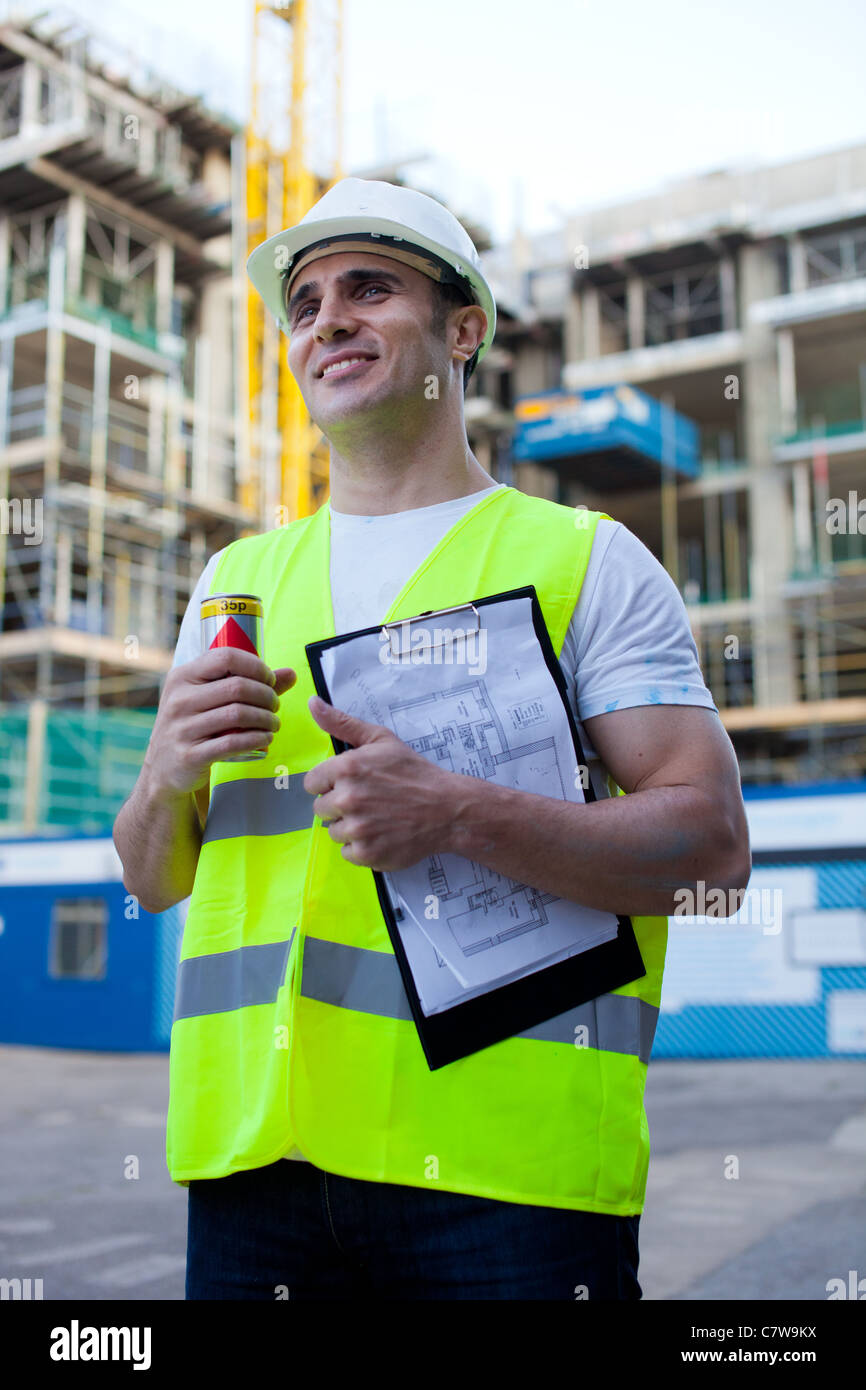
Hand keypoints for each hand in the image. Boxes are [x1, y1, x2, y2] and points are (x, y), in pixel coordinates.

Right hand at [144, 648, 296, 796]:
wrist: (164, 769)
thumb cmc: (194, 727)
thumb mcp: (211, 700)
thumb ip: (250, 685)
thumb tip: (290, 673)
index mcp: (182, 677)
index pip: (225, 657)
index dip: (256, 666)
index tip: (269, 681)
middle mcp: (179, 699)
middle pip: (237, 686)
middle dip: (267, 695)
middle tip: (275, 706)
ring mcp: (182, 728)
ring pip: (238, 714)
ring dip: (266, 719)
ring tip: (274, 723)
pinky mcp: (189, 755)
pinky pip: (232, 742)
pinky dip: (256, 739)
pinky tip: (266, 738)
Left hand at [304, 695, 454, 868]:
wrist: (447, 809)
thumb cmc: (414, 773)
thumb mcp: (380, 740)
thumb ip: (342, 722)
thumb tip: (312, 703)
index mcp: (346, 768)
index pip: (312, 783)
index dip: (330, 784)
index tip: (351, 784)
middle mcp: (347, 799)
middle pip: (320, 809)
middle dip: (340, 805)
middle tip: (368, 802)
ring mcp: (357, 829)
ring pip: (334, 832)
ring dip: (350, 827)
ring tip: (377, 818)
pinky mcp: (366, 854)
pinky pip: (348, 852)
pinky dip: (362, 847)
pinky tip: (381, 834)